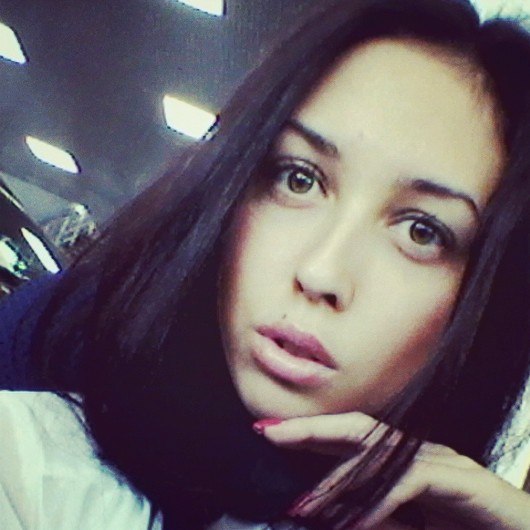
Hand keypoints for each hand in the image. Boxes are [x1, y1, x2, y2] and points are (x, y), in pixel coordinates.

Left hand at [254, 413, 529, 528]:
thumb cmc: (459, 523)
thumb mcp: (404, 520)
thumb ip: (371, 513)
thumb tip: (332, 516)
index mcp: (399, 456)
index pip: (345, 436)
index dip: (306, 431)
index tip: (266, 430)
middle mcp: (414, 450)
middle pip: (354, 430)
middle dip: (309, 429)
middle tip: (267, 433)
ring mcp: (437, 460)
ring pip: (376, 457)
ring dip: (335, 482)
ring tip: (301, 508)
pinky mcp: (460, 479)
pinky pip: (407, 484)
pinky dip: (377, 506)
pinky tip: (353, 526)